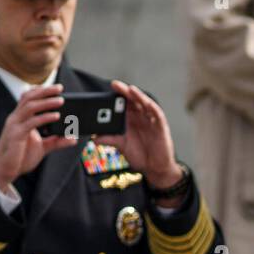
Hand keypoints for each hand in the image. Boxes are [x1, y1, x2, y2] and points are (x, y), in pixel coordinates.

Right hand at [0, 84, 75, 194]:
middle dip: (45, 91)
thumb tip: (73, 138)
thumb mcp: (43, 148)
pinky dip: (45, 118)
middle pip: (29, 97)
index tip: (55, 88)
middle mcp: (15, 118)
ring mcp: (14, 125)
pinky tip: (56, 116)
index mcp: (19, 118)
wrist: (5, 171)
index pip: (28, 98)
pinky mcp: (16, 135)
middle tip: (60, 88)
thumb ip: (57, 142)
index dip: (40, 90)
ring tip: (61, 101)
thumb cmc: (21, 158)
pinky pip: (31, 123)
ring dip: (46, 102)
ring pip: (30, 107)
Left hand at [96, 80, 180, 201]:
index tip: (105, 92)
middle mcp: (140, 117)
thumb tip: (94, 138)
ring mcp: (150, 120)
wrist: (154, 168)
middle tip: (115, 85)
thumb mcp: (121, 146)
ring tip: (130, 90)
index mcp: (130, 119)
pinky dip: (152, 108)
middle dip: (124, 92)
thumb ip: (109, 140)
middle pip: (133, 100)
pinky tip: (147, 103)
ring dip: (138, 96)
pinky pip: (157, 115)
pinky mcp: (160, 126)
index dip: (115, 96)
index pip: (122, 104)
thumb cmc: (139, 155)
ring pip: (145, 104)